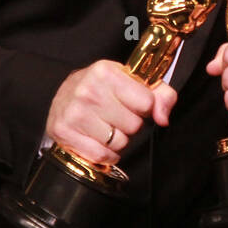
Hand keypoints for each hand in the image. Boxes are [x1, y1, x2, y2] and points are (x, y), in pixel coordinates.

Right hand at [45, 60, 176, 165]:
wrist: (64, 96)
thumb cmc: (103, 88)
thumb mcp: (132, 81)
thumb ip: (160, 94)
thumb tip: (163, 118)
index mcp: (106, 72)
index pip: (146, 102)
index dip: (144, 107)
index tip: (133, 103)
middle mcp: (88, 90)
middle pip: (134, 125)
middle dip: (130, 124)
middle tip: (117, 115)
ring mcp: (75, 113)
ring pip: (120, 143)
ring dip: (118, 140)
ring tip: (106, 126)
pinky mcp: (64, 132)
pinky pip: (102, 155)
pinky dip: (106, 154)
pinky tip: (99, 139)